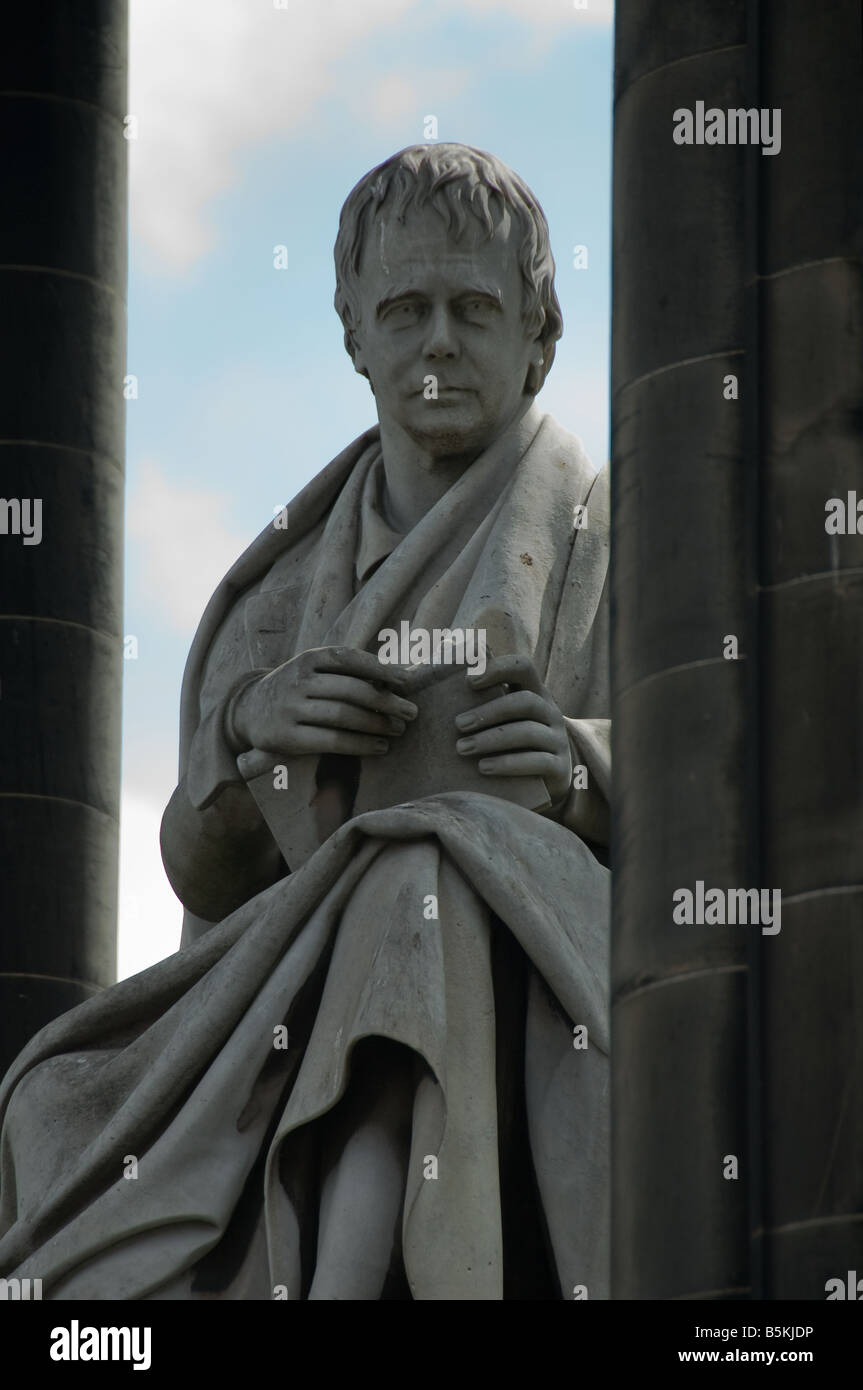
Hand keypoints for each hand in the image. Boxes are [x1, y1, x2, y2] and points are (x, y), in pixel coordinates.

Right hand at [231, 646, 417, 759]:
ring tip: (399, 729)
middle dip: (386, 702)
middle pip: (351, 690)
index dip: (380, 669)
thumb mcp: (313, 670)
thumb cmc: (297, 689)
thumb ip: (347, 671)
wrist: (249, 710)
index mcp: (308, 659)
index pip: (348, 658)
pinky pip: (332, 741)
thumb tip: (398, 678)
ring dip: (377, 724)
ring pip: (343, 716)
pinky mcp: (287, 738)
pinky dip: (360, 745)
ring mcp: (290, 709)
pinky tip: (379, 747)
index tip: (406, 682)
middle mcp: (298, 681)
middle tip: (411, 712)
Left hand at [453, 653, 572, 804]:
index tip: (468, 681)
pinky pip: (537, 762)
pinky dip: (508, 764)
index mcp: (535, 692)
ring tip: (462, 748)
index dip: (498, 669)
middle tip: (458, 724)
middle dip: (489, 712)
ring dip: (491, 739)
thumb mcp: (503, 715)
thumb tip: (445, 648)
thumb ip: (481, 691)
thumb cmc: (511, 739)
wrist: (545, 780)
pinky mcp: (559, 767)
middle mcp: (550, 712)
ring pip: (528, 732)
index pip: (523, 667)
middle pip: (525, 701)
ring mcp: (558, 740)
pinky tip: (483, 767)